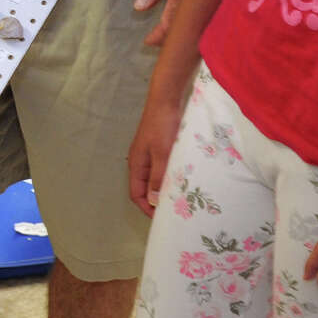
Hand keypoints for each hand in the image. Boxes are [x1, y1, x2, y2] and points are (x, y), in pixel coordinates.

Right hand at [126, 99, 185, 217]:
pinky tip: (182, 179)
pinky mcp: (159, 148)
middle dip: (155, 201)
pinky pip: (160, 169)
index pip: (136, 194)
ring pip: (153, 179)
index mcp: (136, 164)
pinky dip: (168, 178)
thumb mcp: (163, 154)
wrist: (166, 99)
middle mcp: (140, 161)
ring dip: (163, 189)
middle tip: (174, 211)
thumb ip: (158, 178)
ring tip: (179, 197)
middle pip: (143, 188)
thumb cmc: (163, 126)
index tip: (163, 218)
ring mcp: (149, 154)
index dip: (146, 208)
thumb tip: (154, 201)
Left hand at [134, 0, 205, 46]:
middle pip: (187, 30)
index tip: (149, 41)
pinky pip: (209, 15)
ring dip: (187, 32)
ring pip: (199, 25)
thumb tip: (140, 6)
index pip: (170, 23)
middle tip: (160, 42)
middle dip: (173, 38)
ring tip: (174, 36)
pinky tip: (192, 23)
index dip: (159, 36)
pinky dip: (198, 22)